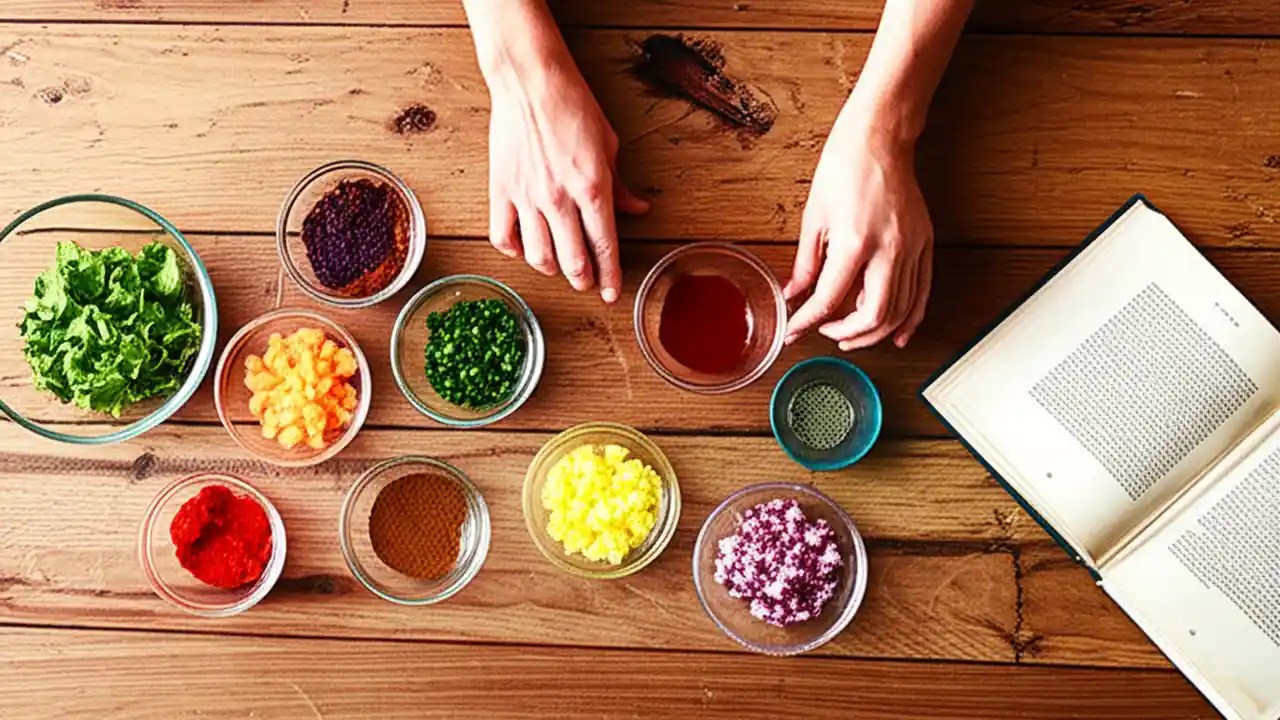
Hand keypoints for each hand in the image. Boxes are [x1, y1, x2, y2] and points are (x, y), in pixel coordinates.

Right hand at [486, 61, 649, 302]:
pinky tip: (524, 249)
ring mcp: (527, 196)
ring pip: (538, 256)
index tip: (612, 294)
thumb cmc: (572, 105)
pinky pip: (503, 236)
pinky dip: (514, 251)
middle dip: (584, 280)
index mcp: (592, 187)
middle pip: (573, 260)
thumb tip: (637, 209)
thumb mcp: (608, 144)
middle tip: (587, 283)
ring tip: (559, 267)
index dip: (610, 277)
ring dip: (552, 270)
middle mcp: (559, 198)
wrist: (530, 81)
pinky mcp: (500, 190)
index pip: (605, 246)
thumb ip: (620, 185)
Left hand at [784, 116, 932, 349]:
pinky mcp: (925, 244)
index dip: (808, 322)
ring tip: (853, 336)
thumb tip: (794, 293)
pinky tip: (898, 333)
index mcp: (855, 242)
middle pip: (873, 316)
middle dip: (847, 335)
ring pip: (901, 311)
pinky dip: (911, 319)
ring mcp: (912, 248)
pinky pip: (922, 293)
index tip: (796, 330)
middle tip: (827, 334)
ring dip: (876, 333)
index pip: (829, 300)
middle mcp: (888, 250)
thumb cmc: (845, 166)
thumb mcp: (813, 216)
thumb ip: (805, 264)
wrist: (880, 137)